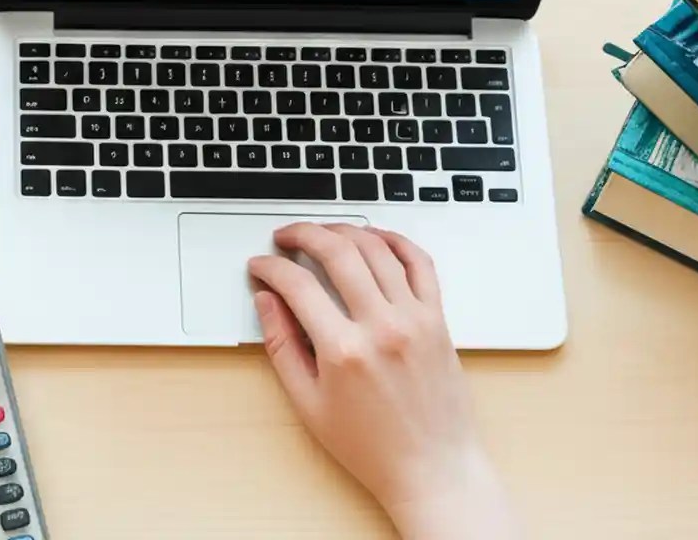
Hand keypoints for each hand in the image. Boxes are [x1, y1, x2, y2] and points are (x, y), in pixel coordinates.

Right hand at [249, 223, 518, 539]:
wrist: (433, 468)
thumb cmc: (371, 446)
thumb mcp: (309, 404)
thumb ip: (282, 346)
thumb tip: (267, 301)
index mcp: (343, 351)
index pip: (297, 285)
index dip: (270, 267)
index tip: (260, 265)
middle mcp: (382, 326)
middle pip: (337, 251)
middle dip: (303, 233)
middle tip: (286, 236)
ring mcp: (415, 318)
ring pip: (377, 248)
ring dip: (344, 229)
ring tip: (323, 232)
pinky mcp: (438, 319)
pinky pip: (420, 262)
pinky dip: (396, 240)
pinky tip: (375, 237)